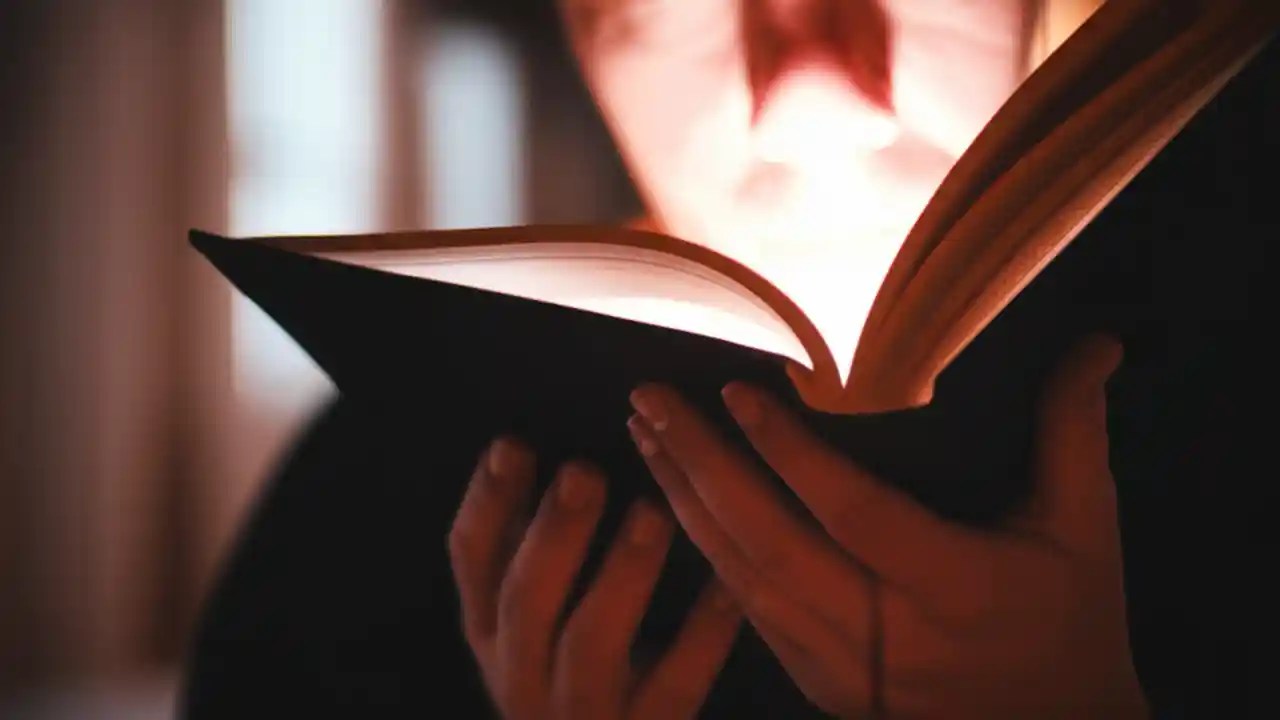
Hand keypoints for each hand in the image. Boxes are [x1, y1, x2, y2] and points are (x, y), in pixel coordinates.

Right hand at [448, 440, 743, 719]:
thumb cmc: (569, 678)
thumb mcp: (530, 623)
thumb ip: (531, 551)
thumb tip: (527, 449)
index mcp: (492, 629)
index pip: (472, 558)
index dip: (487, 501)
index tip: (513, 443)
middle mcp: (521, 671)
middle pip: (525, 599)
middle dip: (553, 532)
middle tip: (583, 470)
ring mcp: (580, 711)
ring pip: (590, 644)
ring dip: (620, 573)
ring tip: (653, 512)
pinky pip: (676, 684)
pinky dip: (702, 632)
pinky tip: (728, 586)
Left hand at [625, 337, 1146, 717]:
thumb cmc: (1071, 624)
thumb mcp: (1084, 531)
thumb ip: (1073, 432)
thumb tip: (1097, 345)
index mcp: (951, 585)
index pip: (851, 511)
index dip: (789, 452)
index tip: (734, 391)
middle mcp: (884, 629)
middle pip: (769, 542)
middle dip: (700, 465)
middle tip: (648, 398)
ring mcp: (841, 663)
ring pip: (741, 577)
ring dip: (684, 501)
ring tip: (644, 433)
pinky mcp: (817, 679)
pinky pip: (743, 608)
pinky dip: (702, 549)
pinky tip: (670, 499)